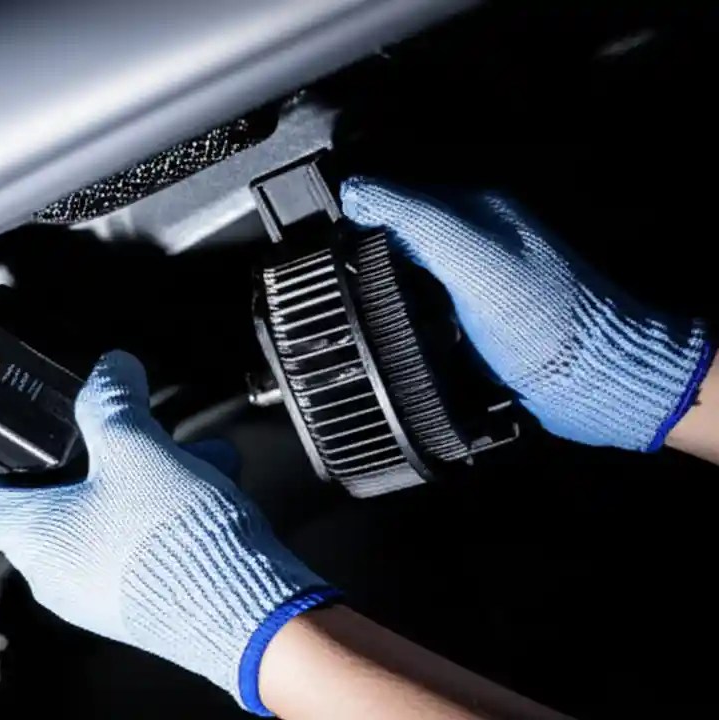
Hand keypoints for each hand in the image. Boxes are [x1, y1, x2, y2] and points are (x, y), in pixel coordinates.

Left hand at [0, 350, 337, 713]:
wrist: (242, 612)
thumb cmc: (170, 536)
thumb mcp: (136, 443)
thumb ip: (113, 398)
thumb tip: (110, 369)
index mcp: (34, 537)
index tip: (16, 440)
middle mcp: (57, 575)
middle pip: (60, 502)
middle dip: (104, 457)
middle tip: (129, 432)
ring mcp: (99, 597)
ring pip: (111, 519)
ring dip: (149, 478)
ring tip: (194, 453)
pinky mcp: (143, 607)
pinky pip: (142, 547)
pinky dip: (170, 512)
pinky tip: (215, 483)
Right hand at [340, 177, 710, 451]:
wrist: (596, 381)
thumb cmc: (543, 320)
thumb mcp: (470, 259)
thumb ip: (412, 218)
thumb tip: (354, 190)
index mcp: (477, 208)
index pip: (395, 195)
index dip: (358, 218)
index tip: (332, 248)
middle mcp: (478, 237)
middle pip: (398, 236)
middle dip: (368, 258)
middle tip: (344, 288)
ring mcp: (480, 279)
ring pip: (408, 275)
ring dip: (386, 295)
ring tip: (372, 315)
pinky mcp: (481, 318)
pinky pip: (426, 310)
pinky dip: (409, 322)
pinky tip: (405, 336)